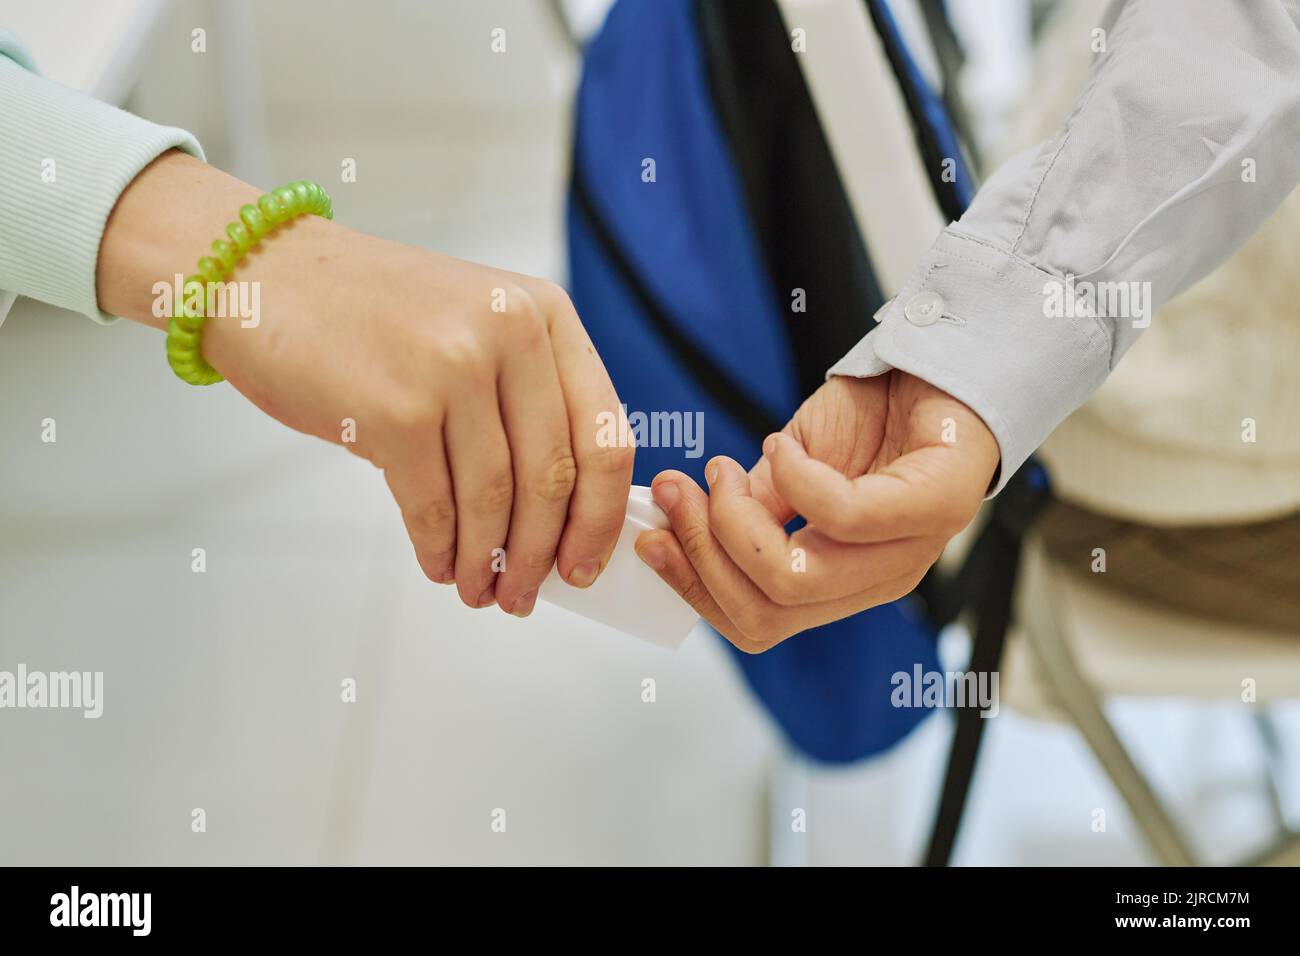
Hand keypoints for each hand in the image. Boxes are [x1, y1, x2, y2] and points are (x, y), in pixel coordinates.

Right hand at [98, 153, 633, 616]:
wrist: (269, 275)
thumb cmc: (373, 313)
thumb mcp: (477, 324)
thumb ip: (528, 396)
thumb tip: (561, 514)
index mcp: (546, 314)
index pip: (606, 435)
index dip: (602, 516)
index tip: (586, 564)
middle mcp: (511, 333)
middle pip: (554, 478)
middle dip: (541, 554)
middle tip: (526, 594)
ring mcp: (453, 369)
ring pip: (495, 499)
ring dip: (488, 562)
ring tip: (478, 590)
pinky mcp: (396, 410)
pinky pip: (433, 506)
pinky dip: (439, 549)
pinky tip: (439, 564)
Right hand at [633, 372, 998, 652]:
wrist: (933, 366)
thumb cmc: (868, 419)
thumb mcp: (786, 468)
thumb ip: (747, 508)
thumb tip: (677, 526)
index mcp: (838, 584)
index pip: (757, 624)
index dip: (693, 587)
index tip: (648, 537)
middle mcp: (874, 583)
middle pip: (768, 614)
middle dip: (704, 554)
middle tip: (677, 493)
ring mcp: (909, 552)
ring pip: (798, 580)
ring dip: (737, 523)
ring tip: (721, 469)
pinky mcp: (936, 507)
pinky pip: (843, 516)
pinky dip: (794, 479)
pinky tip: (778, 446)